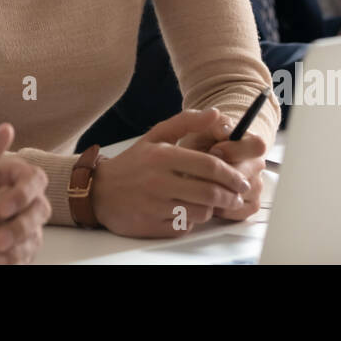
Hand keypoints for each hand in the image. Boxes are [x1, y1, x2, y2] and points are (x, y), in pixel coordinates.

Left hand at [0, 151, 50, 263]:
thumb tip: (7, 127)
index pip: (33, 179)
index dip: (24, 193)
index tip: (1, 209)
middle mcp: (8, 201)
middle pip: (38, 210)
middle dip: (22, 226)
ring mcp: (7, 228)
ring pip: (32, 237)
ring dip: (20, 247)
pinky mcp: (2, 251)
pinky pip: (20, 257)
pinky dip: (12, 261)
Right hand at [91, 109, 250, 237]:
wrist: (99, 192)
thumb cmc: (133, 163)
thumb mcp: (156, 137)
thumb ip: (187, 122)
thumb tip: (217, 114)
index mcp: (162, 156)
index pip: (209, 165)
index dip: (231, 174)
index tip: (242, 180)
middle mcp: (158, 182)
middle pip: (210, 192)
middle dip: (230, 196)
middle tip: (237, 195)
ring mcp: (155, 206)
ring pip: (200, 212)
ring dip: (210, 208)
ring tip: (208, 202)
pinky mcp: (152, 226)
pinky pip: (184, 227)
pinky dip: (190, 221)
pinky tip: (185, 211)